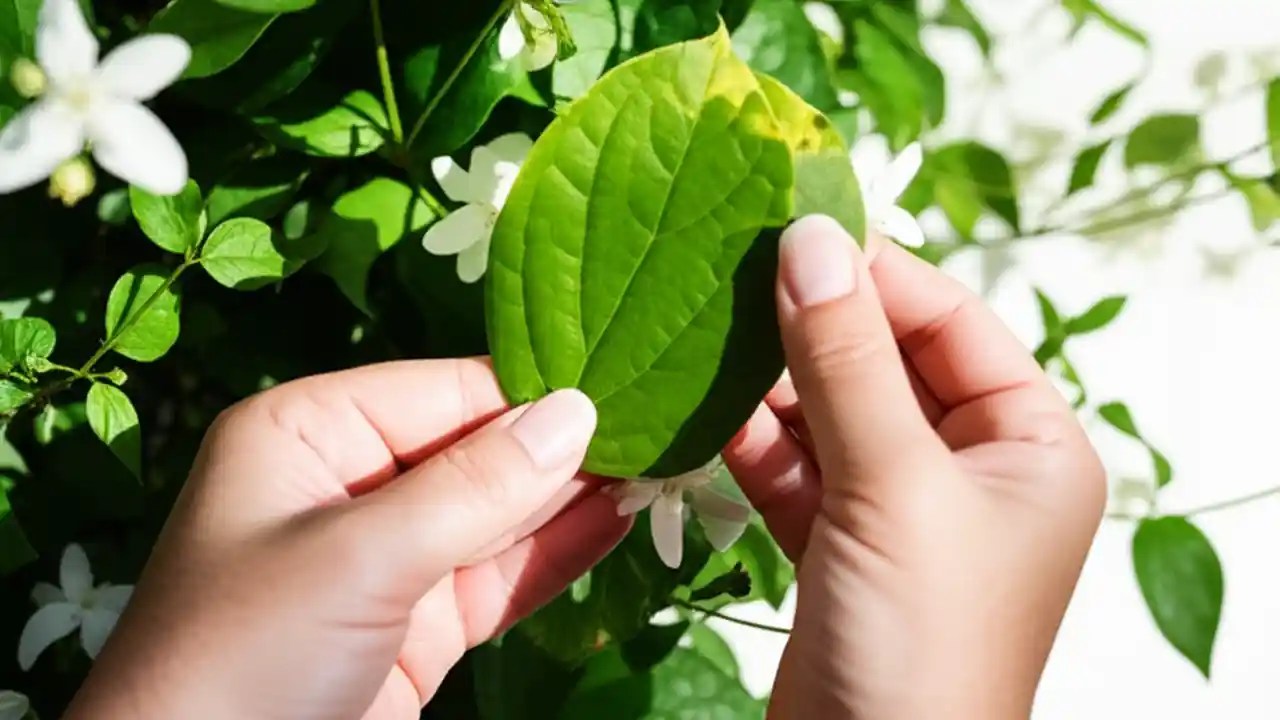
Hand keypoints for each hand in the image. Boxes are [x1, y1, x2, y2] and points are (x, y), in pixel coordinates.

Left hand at [64, 359, 630, 719]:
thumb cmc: (246, 658)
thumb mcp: (357, 558)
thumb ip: (472, 488)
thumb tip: (576, 412)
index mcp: (307, 433)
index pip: (444, 392)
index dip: (534, 391)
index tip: (627, 377)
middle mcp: (348, 484)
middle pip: (477, 449)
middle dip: (563, 443)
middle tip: (666, 418)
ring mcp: (387, 561)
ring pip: (497, 515)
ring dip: (572, 498)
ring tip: (664, 462)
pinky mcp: (418, 628)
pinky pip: (498, 577)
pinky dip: (555, 555)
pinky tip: (619, 522)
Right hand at [723, 216, 1105, 718]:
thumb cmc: (922, 642)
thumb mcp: (893, 486)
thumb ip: (848, 361)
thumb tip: (810, 239)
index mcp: (1031, 443)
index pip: (949, 320)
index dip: (873, 271)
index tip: (790, 226)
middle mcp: (973, 468)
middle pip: (884, 361)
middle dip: (811, 324)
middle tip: (732, 271)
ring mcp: (902, 507)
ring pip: (831, 414)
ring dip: (771, 381)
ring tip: (705, 331)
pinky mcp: (841, 545)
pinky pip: (796, 468)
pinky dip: (752, 442)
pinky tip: (704, 409)